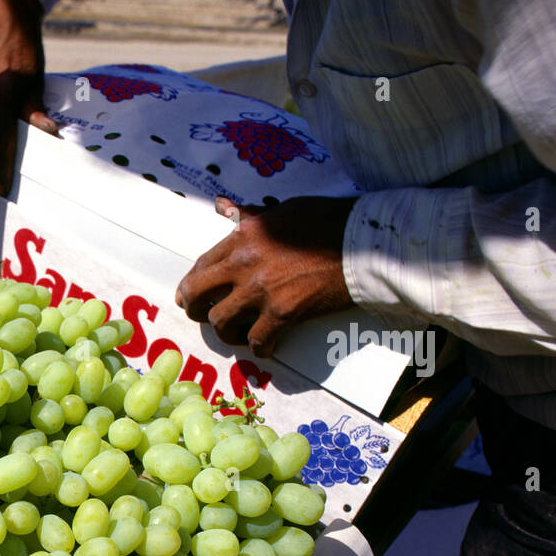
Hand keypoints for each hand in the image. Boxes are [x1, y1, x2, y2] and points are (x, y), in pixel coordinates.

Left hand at [175, 195, 356, 357]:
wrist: (365, 243)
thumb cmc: (330, 221)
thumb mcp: (284, 210)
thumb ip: (250, 215)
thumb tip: (223, 207)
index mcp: (244, 235)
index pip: (202, 265)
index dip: (191, 285)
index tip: (190, 295)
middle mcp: (245, 262)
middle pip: (198, 294)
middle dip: (195, 309)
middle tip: (203, 316)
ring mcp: (262, 289)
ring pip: (221, 322)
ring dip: (227, 332)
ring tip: (238, 333)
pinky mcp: (283, 312)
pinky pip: (257, 341)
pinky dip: (259, 348)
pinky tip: (266, 346)